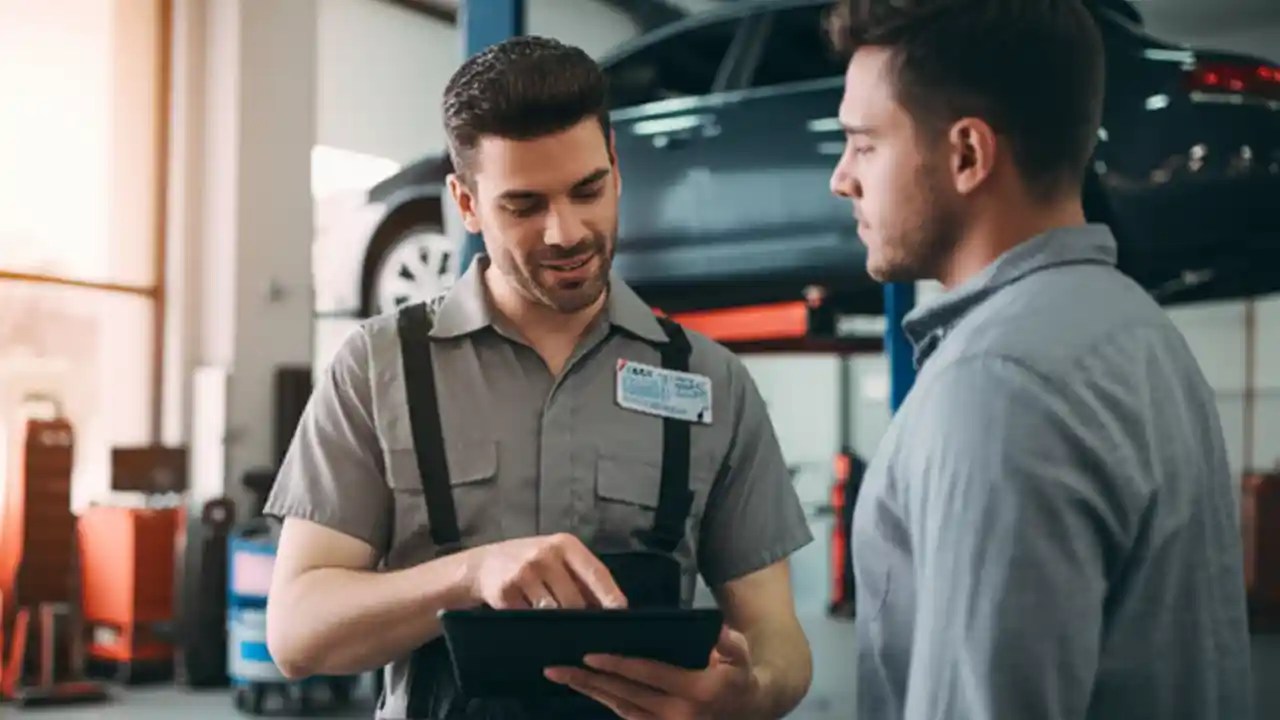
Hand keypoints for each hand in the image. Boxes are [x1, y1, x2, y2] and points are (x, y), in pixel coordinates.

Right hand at [469, 533, 626, 609]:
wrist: (482, 564)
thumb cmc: (530, 563)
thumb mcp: (557, 558)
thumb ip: (582, 577)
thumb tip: (613, 608)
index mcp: (566, 545)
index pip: (596, 573)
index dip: (610, 596)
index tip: (621, 616)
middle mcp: (546, 554)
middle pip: (575, 601)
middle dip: (579, 618)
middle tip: (582, 628)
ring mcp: (524, 572)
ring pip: (552, 612)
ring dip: (556, 623)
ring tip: (553, 623)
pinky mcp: (505, 592)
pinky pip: (529, 618)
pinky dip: (533, 623)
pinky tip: (530, 618)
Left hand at [544, 625, 759, 719]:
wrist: (748, 710)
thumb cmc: (739, 674)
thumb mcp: (741, 653)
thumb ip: (729, 642)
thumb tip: (716, 629)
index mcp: (696, 690)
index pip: (649, 675)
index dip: (618, 665)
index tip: (589, 655)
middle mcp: (678, 714)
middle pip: (625, 694)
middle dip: (589, 680)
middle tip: (557, 668)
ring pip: (621, 708)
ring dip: (591, 693)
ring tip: (563, 677)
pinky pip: (628, 717)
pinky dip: (606, 702)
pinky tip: (587, 689)